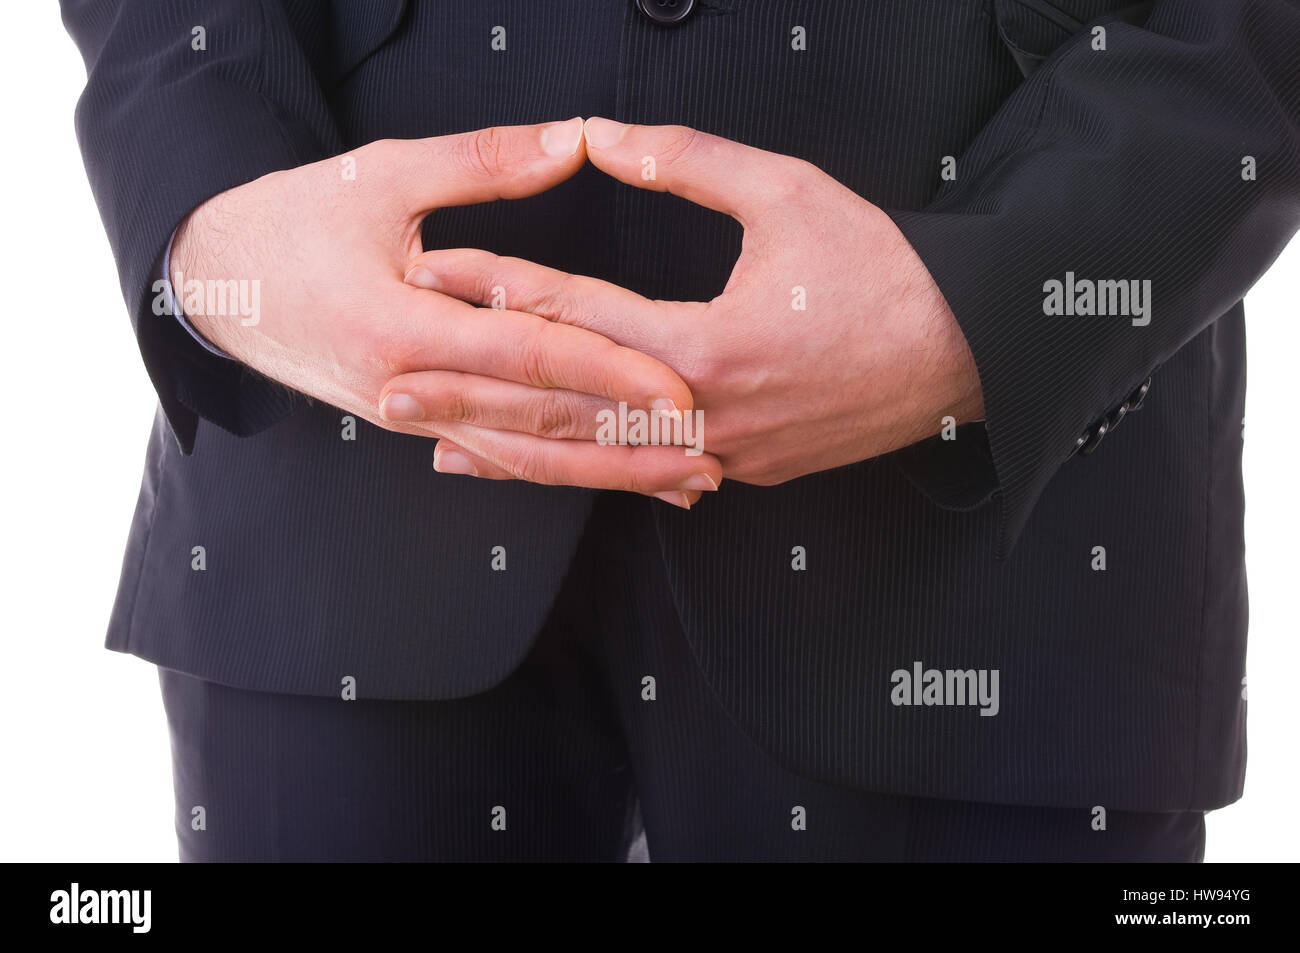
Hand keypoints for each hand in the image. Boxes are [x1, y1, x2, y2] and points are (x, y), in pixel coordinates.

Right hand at [171, 119, 719, 502]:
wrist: (214, 284)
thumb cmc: (291, 224)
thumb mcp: (380, 176)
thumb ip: (484, 164)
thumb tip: (575, 140)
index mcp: (403, 328)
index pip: (530, 356)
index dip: (609, 370)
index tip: (677, 385)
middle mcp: (410, 389)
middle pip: (538, 424)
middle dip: (627, 442)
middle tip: (705, 453)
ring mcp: (411, 417)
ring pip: (524, 456)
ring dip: (606, 472)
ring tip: (679, 482)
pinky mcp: (415, 424)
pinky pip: (497, 454)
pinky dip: (557, 468)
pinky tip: (609, 476)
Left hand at [398, 119, 982, 489]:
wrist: (963, 354)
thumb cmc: (884, 271)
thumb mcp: (790, 194)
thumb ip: (687, 163)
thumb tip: (602, 135)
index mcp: (713, 344)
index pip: (580, 315)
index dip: (501, 286)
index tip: (434, 267)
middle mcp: (708, 415)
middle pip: (566, 407)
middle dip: (473, 390)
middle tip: (391, 380)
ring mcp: (724, 456)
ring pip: (597, 461)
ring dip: (513, 450)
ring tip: (435, 441)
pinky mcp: (740, 471)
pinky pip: (643, 475)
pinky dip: (582, 471)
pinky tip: (537, 468)